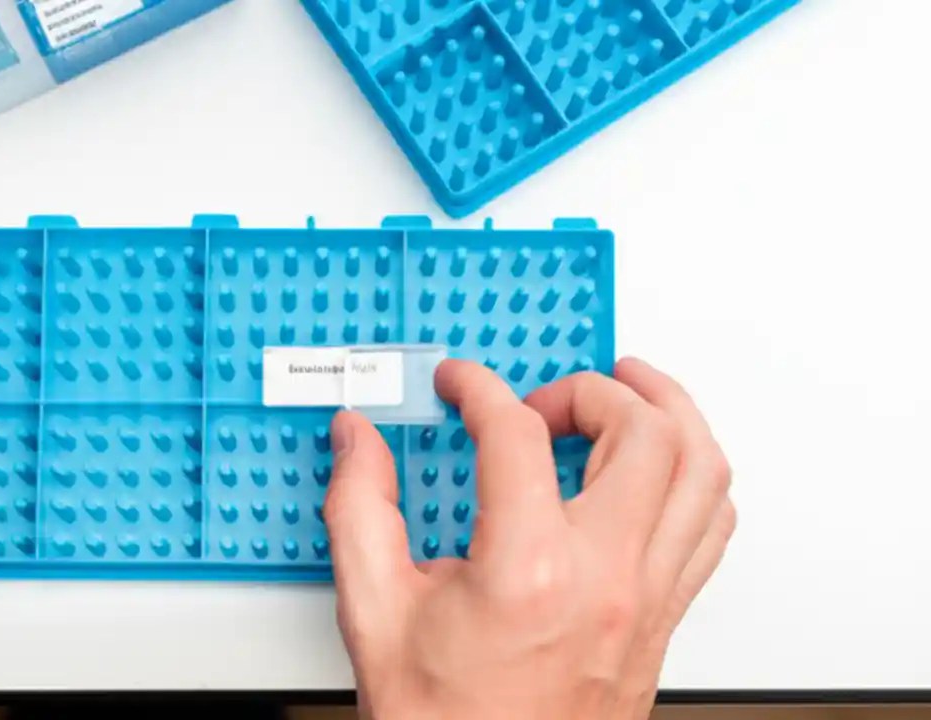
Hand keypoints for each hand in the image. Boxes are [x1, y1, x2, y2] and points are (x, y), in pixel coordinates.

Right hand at [325, 358, 734, 719]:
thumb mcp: (374, 610)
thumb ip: (360, 508)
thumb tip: (358, 441)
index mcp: (528, 569)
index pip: (518, 433)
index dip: (479, 389)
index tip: (458, 385)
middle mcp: (606, 578)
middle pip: (642, 432)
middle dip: (590, 389)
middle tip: (540, 399)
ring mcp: (646, 599)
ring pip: (702, 470)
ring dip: (671, 412)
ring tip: (632, 388)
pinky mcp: (662, 619)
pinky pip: (711, 524)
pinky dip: (694, 476)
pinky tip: (658, 467)